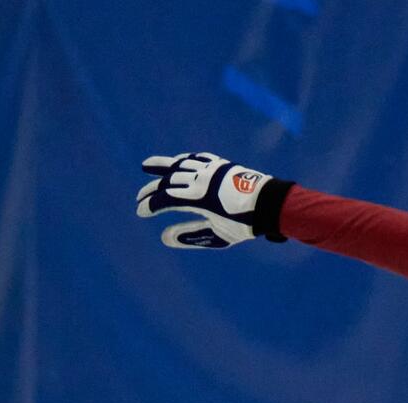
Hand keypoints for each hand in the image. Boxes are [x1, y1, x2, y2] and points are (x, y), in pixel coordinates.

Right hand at [136, 152, 291, 248]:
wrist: (268, 204)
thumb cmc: (244, 224)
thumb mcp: (217, 236)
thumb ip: (190, 235)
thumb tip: (164, 238)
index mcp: (199, 197)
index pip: (166, 199)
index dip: (151, 205)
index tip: (141, 212)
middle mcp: (201, 179)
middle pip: (168, 181)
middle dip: (152, 190)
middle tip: (140, 198)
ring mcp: (210, 169)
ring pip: (180, 165)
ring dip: (162, 167)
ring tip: (147, 166)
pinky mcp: (219, 164)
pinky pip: (196, 159)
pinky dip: (182, 161)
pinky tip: (177, 162)